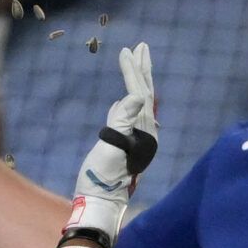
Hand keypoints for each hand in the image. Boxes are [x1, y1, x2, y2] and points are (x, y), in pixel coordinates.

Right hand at [63, 43, 156, 241]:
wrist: (101, 201)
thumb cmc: (103, 177)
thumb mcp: (112, 147)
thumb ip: (123, 120)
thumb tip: (135, 95)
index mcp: (144, 130)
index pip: (140, 93)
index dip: (133, 71)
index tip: (128, 51)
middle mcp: (146, 132)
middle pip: (147, 93)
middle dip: (143, 69)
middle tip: (142, 46)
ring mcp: (138, 138)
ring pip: (141, 102)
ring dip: (138, 81)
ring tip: (135, 63)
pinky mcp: (129, 144)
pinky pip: (131, 115)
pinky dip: (130, 100)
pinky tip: (127, 96)